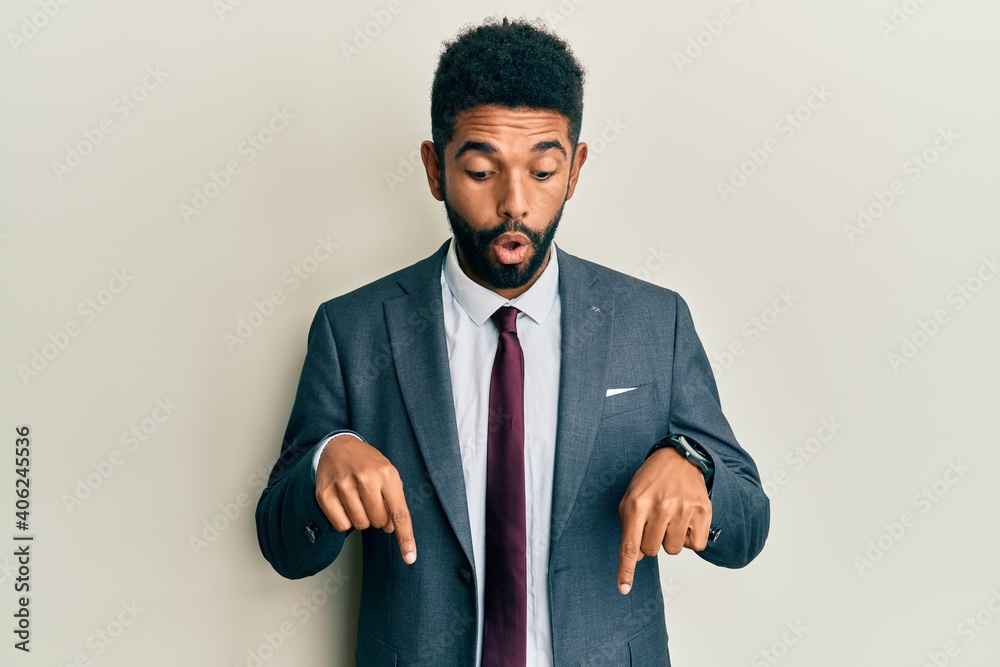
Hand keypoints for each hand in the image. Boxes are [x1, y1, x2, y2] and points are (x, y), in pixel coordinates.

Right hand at [315, 434, 416, 563]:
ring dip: (362, 518)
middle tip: (372, 500)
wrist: (339, 446)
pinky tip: (344, 503)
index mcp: (387, 474)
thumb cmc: (368, 464)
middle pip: (379, 522)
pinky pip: (341, 525)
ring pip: (360, 525)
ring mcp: (343, 486)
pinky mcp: (325, 494)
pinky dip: (345, 520)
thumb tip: (390, 529)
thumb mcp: (389, 475)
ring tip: (358, 499)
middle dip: (379, 517)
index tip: (410, 558)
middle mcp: (365, 479)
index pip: (399, 513)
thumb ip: (394, 502)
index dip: (405, 538)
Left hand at [617, 447, 710, 593]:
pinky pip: (696, 546)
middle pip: (652, 551)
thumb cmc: (651, 480)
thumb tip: (636, 559)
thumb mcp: (630, 498)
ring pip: (673, 550)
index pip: (630, 545)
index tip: (624, 589)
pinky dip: (690, 539)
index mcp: (637, 504)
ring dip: (670, 540)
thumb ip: (629, 528)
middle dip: (651, 542)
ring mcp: (683, 509)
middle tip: (655, 522)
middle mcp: (660, 507)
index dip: (626, 570)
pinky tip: (686, 520)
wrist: (679, 458)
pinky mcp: (703, 512)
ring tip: (671, 518)